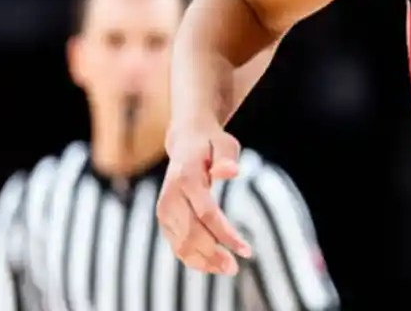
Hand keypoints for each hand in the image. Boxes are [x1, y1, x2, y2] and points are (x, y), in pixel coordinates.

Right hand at [157, 120, 252, 274]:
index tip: (246, 250)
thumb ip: (226, 157)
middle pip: (191, 234)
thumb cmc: (211, 143)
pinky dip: (193, 259)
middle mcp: (170, 197)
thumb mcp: (224, 143)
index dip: (226, 235)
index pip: (207, 214)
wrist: (185, 141)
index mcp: (185, 178)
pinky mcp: (164, 219)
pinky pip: (176, 245)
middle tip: (236, 268)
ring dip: (204, 261)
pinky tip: (212, 265)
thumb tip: (230, 172)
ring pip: (181, 245)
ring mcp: (164, 210)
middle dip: (214, 254)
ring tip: (228, 269)